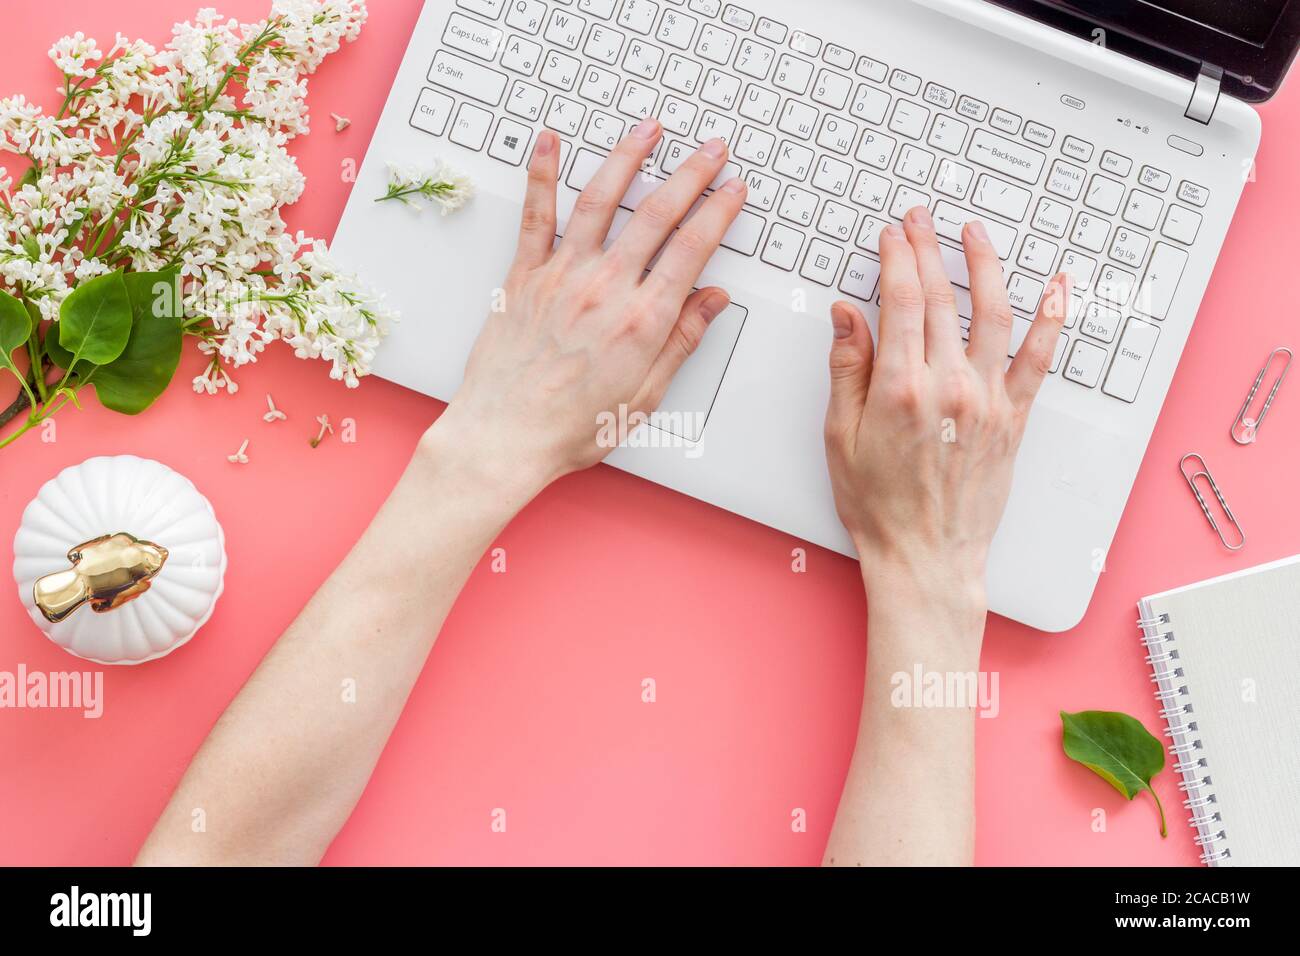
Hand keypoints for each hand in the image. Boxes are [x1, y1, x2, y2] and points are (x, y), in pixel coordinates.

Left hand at [432, 121, 745, 493]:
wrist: (503, 436)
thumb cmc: (570, 427)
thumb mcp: (644, 396)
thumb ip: (680, 341)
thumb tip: (712, 301)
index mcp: (642, 320)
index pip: (693, 248)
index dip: (719, 211)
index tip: (734, 190)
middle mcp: (605, 289)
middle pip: (658, 213)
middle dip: (692, 173)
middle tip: (712, 149)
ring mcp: (562, 276)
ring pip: (602, 200)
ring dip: (629, 157)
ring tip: (649, 128)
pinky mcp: (525, 276)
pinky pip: (537, 215)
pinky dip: (543, 173)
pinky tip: (550, 142)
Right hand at [824, 206, 1068, 594]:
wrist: (926, 556)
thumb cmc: (878, 505)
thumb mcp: (840, 438)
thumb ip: (847, 370)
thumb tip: (846, 314)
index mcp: (901, 390)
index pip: (900, 302)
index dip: (896, 259)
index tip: (891, 235)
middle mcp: (949, 386)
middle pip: (942, 298)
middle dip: (928, 250)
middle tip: (919, 220)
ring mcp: (987, 399)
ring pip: (993, 313)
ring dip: (984, 265)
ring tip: (973, 234)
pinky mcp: (1013, 418)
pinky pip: (1039, 359)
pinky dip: (1051, 319)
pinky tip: (1057, 287)